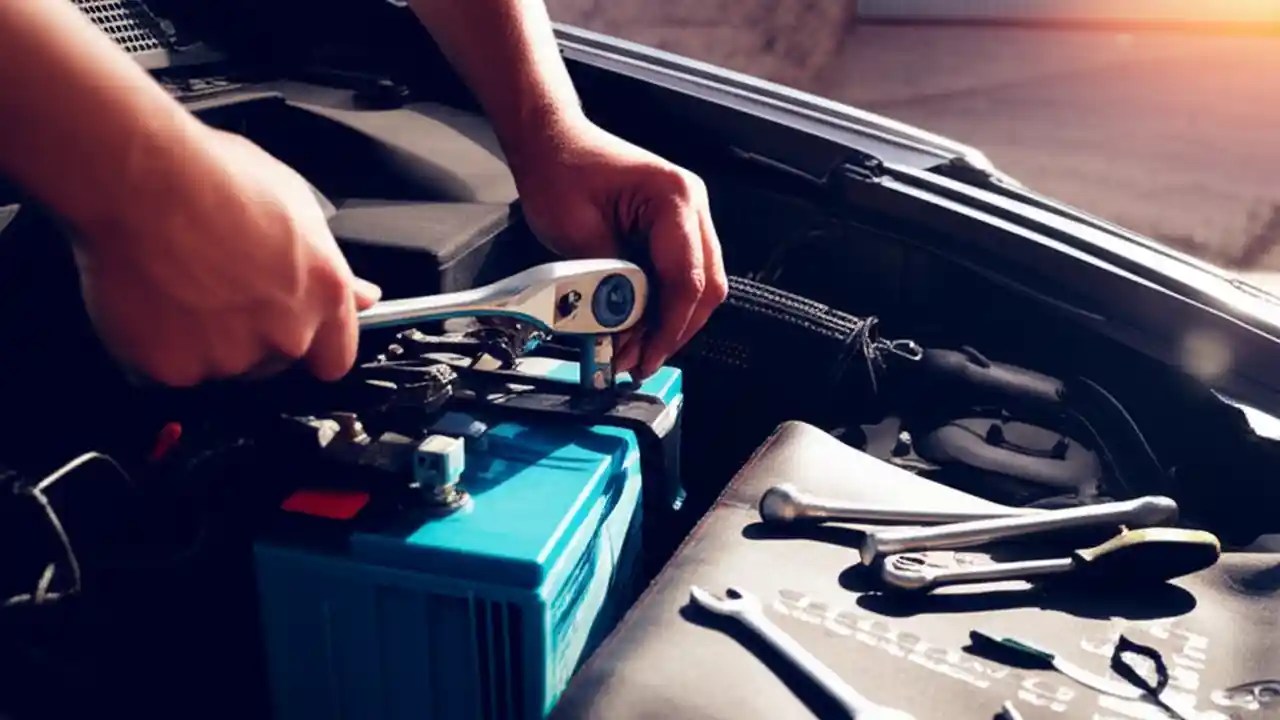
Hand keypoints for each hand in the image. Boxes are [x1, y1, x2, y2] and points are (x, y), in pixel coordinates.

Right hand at [72, 127, 381, 386]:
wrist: (138, 178)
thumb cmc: (213, 176)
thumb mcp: (295, 204)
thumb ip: (328, 264)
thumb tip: (365, 295)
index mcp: (325, 294)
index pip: (335, 358)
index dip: (313, 348)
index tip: (292, 332)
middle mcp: (287, 333)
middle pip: (276, 360)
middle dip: (252, 334)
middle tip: (218, 288)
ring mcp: (232, 356)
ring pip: (222, 366)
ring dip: (204, 340)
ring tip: (180, 284)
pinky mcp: (177, 368)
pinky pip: (171, 369)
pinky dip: (159, 346)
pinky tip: (151, 301)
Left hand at [511, 116, 727, 378]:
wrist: (551, 141)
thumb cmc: (560, 170)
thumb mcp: (577, 234)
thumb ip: (606, 283)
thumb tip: (622, 330)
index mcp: (674, 198)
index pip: (688, 279)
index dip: (669, 327)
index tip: (646, 356)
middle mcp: (692, 205)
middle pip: (705, 288)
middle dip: (675, 331)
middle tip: (641, 361)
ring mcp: (687, 216)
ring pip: (698, 286)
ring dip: (669, 322)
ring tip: (635, 351)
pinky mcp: (673, 229)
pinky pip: (680, 276)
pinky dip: (662, 305)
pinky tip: (639, 326)